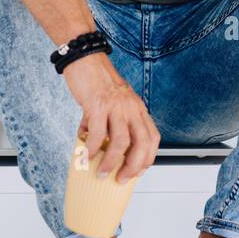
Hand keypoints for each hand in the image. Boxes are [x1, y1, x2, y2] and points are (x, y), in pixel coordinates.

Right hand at [63, 53, 160, 182]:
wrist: (86, 59)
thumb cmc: (99, 82)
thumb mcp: (116, 102)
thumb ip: (114, 123)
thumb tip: (103, 148)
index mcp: (138, 108)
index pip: (152, 138)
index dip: (147, 158)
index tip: (137, 172)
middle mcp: (131, 108)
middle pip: (142, 144)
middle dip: (133, 167)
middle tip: (121, 179)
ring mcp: (116, 106)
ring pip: (121, 142)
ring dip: (111, 162)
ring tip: (102, 173)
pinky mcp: (98, 105)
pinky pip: (97, 133)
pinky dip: (91, 148)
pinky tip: (86, 155)